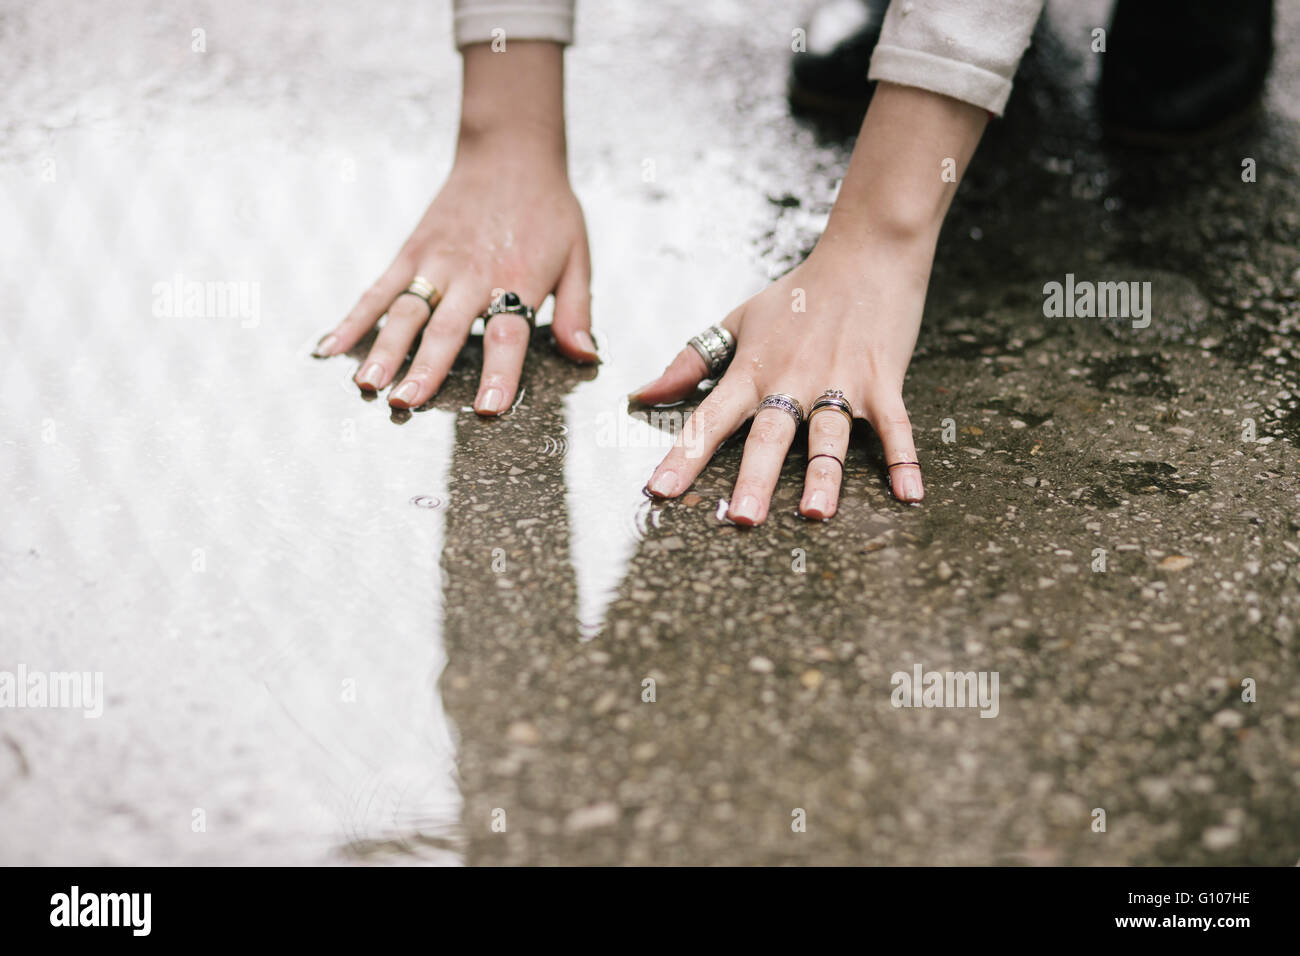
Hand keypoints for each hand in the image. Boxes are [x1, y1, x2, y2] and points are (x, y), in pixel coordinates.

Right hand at [312, 42, 594, 414]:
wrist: (511, 151)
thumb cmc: (548, 210)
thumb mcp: (578, 257)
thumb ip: (576, 312)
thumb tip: (586, 357)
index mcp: (518, 281)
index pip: (508, 336)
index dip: (499, 374)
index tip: (487, 409)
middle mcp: (473, 274)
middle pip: (447, 329)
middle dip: (425, 369)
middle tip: (406, 404)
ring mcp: (436, 261)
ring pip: (405, 311)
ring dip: (384, 350)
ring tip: (367, 386)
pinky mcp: (411, 250)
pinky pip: (377, 289)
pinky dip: (353, 319)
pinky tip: (331, 348)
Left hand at [631, 233, 929, 523]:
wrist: (865, 252)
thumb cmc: (798, 294)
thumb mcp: (738, 322)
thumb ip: (690, 362)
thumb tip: (643, 394)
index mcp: (753, 370)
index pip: (709, 419)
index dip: (683, 457)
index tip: (660, 492)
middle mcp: (793, 380)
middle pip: (770, 436)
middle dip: (755, 479)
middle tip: (741, 519)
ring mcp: (840, 381)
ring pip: (829, 435)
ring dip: (824, 475)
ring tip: (815, 514)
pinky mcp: (882, 380)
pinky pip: (894, 425)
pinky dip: (903, 458)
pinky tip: (909, 493)